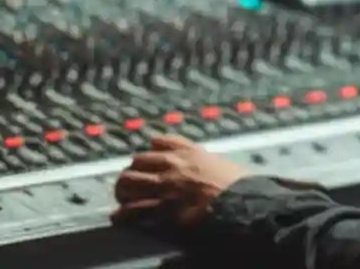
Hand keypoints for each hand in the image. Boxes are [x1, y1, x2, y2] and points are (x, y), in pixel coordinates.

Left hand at [111, 135, 252, 227]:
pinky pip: (132, 209)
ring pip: (128, 182)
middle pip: (137, 161)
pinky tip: (119, 217)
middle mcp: (171, 164)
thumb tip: (203, 164)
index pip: (158, 143)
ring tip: (123, 199)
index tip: (148, 161)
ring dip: (123, 190)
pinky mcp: (160, 207)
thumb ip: (205, 160)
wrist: (240, 201)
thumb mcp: (220, 162)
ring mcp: (164, 185)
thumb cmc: (237, 184)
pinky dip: (123, 214)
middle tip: (131, 184)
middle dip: (132, 172)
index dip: (151, 153)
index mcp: (188, 151)